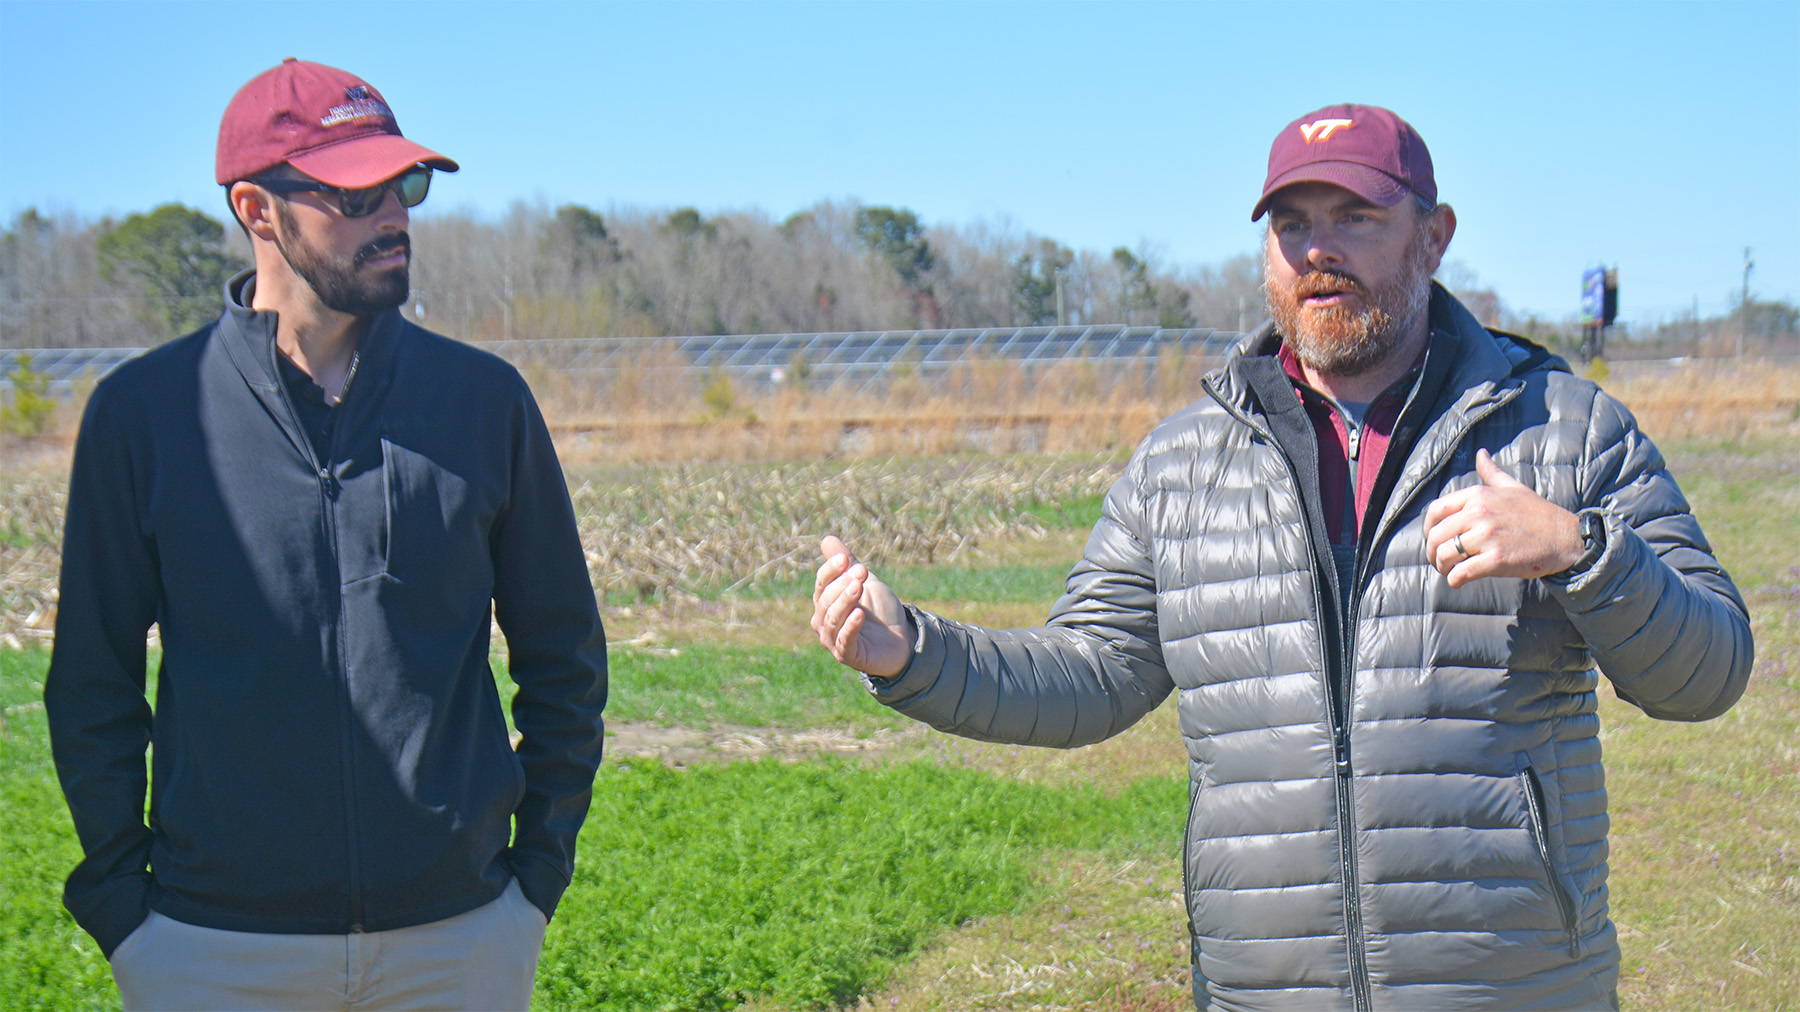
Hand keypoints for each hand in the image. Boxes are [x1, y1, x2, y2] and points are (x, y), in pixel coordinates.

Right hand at [811, 535, 911, 678]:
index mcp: (825, 602)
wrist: (902, 639)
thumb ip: (847, 563)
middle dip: (842, 584)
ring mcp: (832, 640)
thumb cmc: (880, 611)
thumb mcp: (866, 582)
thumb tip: (827, 539)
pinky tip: (859, 614)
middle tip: (861, 572)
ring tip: (858, 586)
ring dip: (845, 601)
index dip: (831, 569)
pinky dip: (850, 627)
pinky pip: (844, 641)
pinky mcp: (847, 655)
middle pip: (826, 599)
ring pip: (832, 618)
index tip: (845, 558)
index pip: (821, 582)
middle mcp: (823, 621)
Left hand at [1424, 449, 1583, 588]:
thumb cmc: (1538, 513)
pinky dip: (1455, 579)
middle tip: (1439, 561)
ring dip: (1442, 567)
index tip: (1432, 538)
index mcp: (1478, 495)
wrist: (1565, 537)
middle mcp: (1479, 513)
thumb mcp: (1513, 487)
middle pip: (1436, 536)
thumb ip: (1491, 472)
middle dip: (1432, 552)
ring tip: (1449, 571)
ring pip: (1445, 555)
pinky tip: (1459, 580)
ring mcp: (1487, 537)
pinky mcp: (1496, 560)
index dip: (1427, 528)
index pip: (1436, 510)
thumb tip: (1481, 453)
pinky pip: (1461, 573)